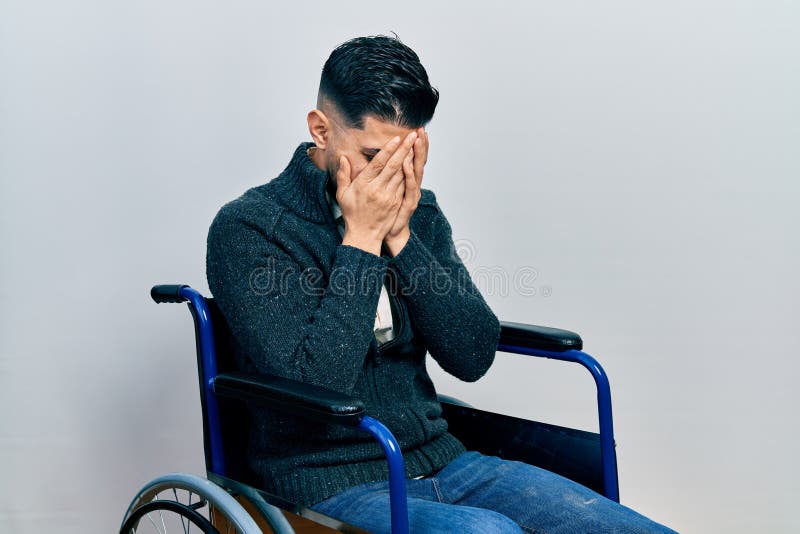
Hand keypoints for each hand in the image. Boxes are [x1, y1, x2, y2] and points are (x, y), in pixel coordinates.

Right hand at [336, 131, 417, 254]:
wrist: (364, 235)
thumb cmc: (352, 214)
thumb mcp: (342, 194)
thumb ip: (343, 175)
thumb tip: (343, 158)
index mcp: (364, 185)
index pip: (378, 163)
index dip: (388, 150)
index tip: (396, 138)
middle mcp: (377, 190)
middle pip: (393, 166)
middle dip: (404, 149)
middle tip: (413, 135)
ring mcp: (389, 197)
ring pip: (402, 174)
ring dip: (410, 158)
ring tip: (416, 144)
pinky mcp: (396, 203)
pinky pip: (404, 185)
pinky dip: (410, 173)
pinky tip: (414, 162)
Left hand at [384, 127, 428, 255]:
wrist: (390, 233)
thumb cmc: (385, 212)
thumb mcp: (381, 190)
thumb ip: (379, 174)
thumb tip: (372, 158)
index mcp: (404, 180)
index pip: (411, 158)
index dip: (414, 145)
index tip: (415, 130)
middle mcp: (411, 185)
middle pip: (417, 161)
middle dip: (420, 145)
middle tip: (421, 130)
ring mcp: (411, 193)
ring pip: (416, 172)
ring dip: (417, 156)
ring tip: (417, 141)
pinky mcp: (409, 203)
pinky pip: (409, 187)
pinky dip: (408, 175)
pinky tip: (406, 163)